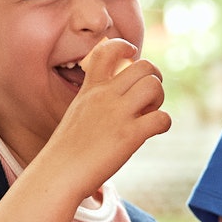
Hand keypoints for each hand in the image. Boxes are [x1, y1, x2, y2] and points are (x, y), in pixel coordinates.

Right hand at [45, 39, 170, 200]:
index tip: (132, 57)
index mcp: (90, 89)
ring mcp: (117, 114)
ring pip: (154, 86)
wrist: (58, 174)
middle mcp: (104, 96)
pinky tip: (153, 131)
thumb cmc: (66, 150)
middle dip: (154, 78)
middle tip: (149, 96)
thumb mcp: (78, 114)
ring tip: (149, 114)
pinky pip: (162, 118)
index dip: (125, 47)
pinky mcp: (130, 135)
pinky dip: (164, 123)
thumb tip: (118, 103)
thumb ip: (97, 103)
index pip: (108, 50)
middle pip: (144, 66)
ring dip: (159, 99)